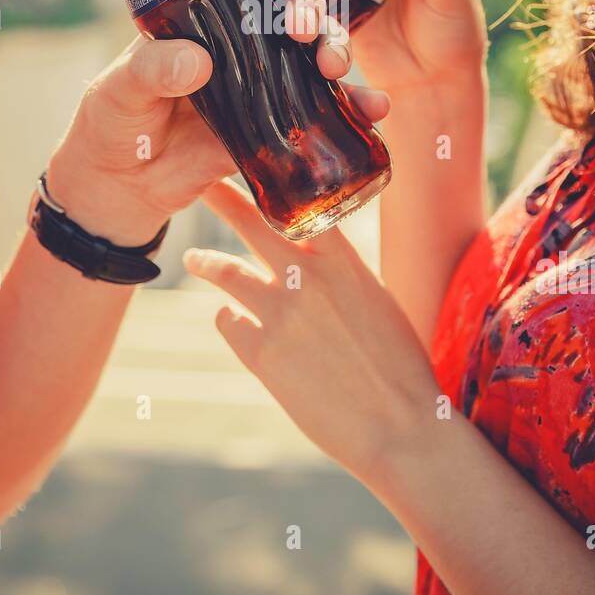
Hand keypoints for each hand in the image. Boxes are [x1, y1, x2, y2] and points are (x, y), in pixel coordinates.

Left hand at [46, 0, 389, 246]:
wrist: (123, 188)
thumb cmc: (113, 120)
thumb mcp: (119, 89)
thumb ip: (151, 70)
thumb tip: (197, 62)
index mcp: (203, 3)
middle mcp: (242, 28)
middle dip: (310, 1)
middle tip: (300, 29)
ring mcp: (268, 71)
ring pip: (317, 40)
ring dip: (336, 44)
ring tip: (334, 66)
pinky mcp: (283, 116)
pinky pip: (327, 103)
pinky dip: (355, 102)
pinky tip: (373, 107)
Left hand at [182, 177, 440, 487]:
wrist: (400, 429)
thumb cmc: (400, 369)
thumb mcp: (380, 304)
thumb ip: (344, 275)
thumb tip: (317, 259)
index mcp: (344, 261)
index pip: (300, 203)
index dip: (276, 183)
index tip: (258, 166)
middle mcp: (308, 278)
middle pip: (252, 223)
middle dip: (223, 199)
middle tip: (203, 185)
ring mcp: (282, 314)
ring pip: (227, 272)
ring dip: (206, 262)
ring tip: (194, 258)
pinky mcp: (262, 354)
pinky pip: (228, 321)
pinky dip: (228, 317)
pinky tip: (230, 318)